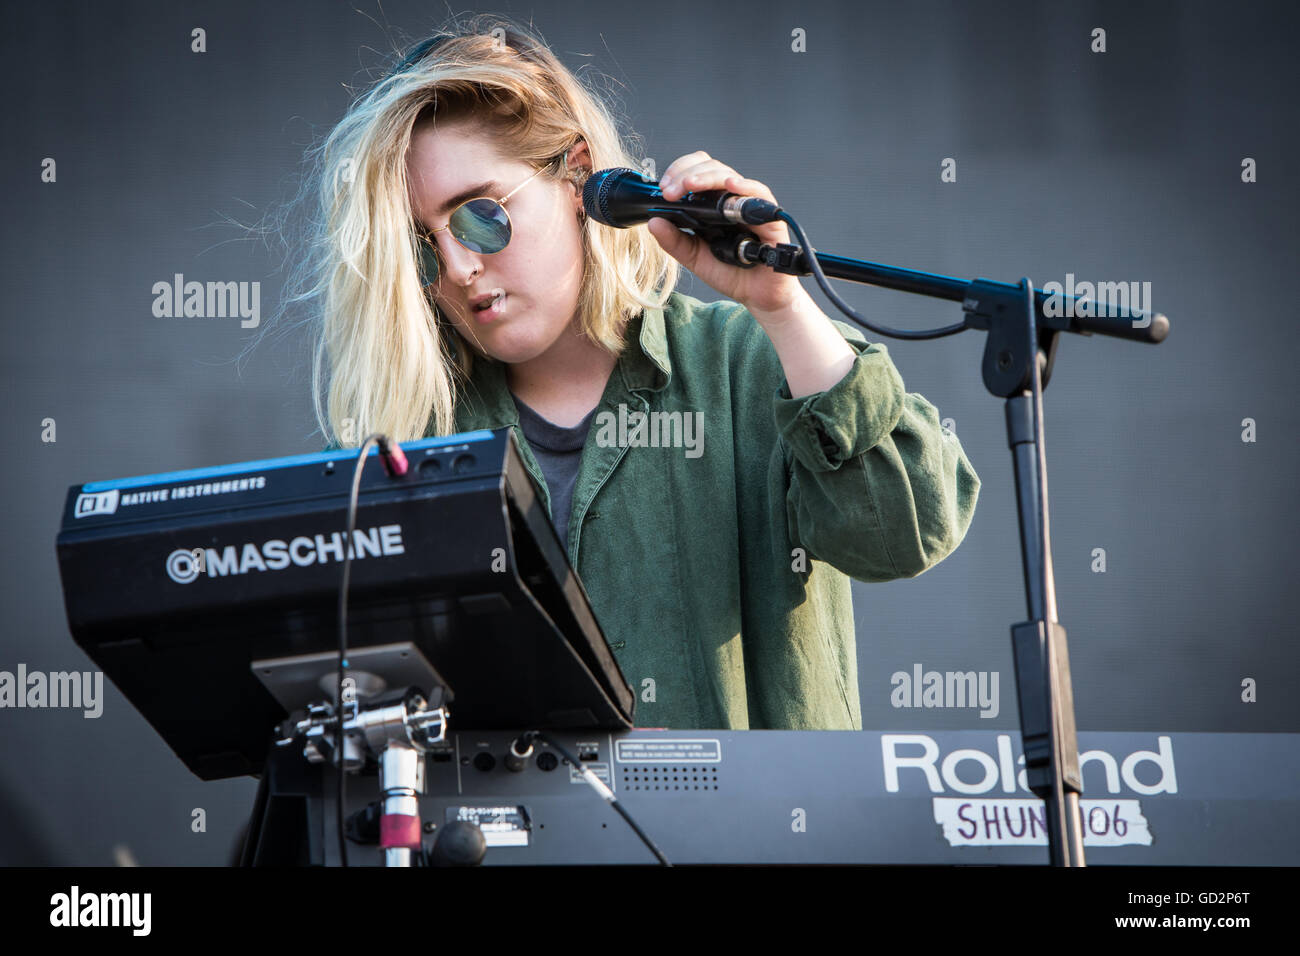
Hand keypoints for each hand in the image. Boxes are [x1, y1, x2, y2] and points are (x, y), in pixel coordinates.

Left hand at [647, 151, 806, 318]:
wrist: (758, 296)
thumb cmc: (732, 273)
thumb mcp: (695, 258)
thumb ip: (674, 241)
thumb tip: (653, 221)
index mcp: (712, 204)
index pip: (696, 172)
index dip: (679, 172)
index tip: (663, 188)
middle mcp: (731, 199)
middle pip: (710, 168)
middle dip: (686, 174)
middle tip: (670, 190)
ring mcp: (749, 205)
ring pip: (728, 175)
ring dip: (706, 177)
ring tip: (689, 184)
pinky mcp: (769, 216)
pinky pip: (758, 193)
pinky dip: (744, 186)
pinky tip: (729, 184)